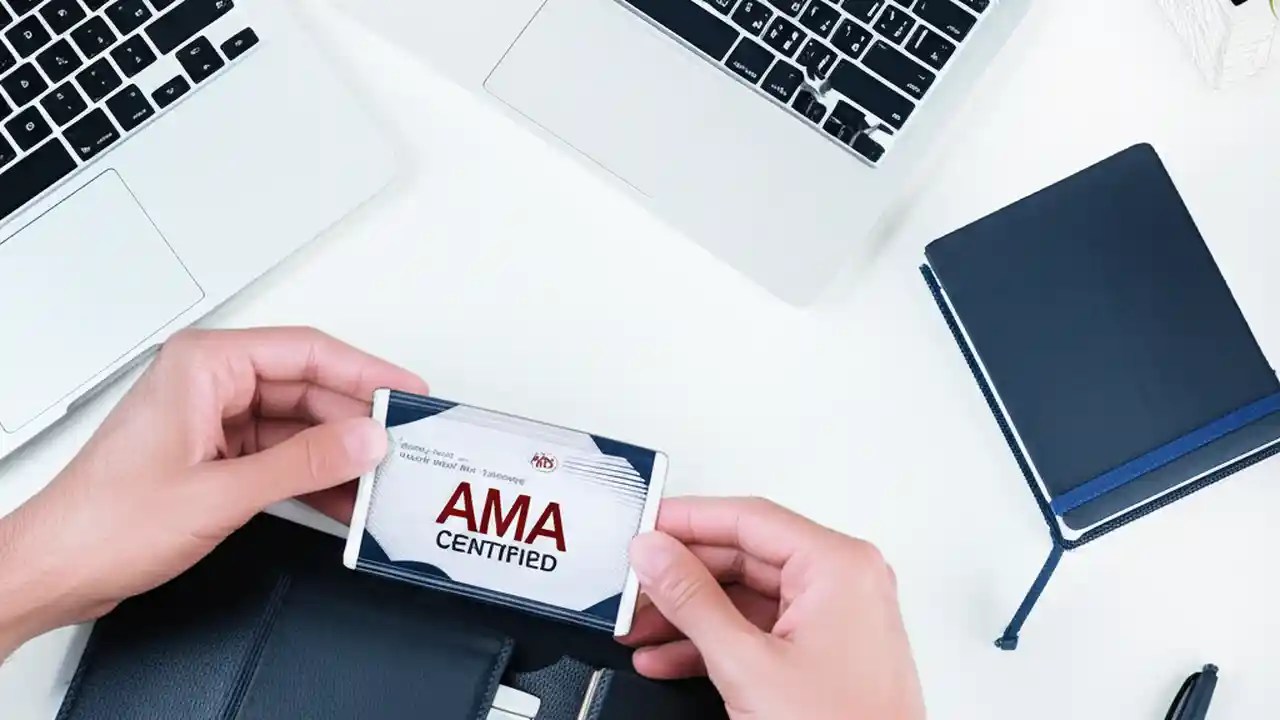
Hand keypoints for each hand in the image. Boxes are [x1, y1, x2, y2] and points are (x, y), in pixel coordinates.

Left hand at [0, 328, 426, 656]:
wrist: (56, 570)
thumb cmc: (103, 521)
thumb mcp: (221, 492)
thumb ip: (303, 464)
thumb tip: (364, 440)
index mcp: (203, 365)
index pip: (305, 352)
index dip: (364, 371)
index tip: (405, 392)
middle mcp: (209, 384)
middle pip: (306, 388)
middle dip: (355, 420)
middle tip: (404, 441)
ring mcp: (213, 421)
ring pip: (298, 426)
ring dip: (338, 453)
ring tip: (381, 474)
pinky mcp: (216, 457)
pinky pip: (281, 456)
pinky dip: (313, 477)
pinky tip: (346, 498)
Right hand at [623, 498, 924, 719]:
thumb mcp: (747, 664)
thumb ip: (693, 601)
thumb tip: (656, 554)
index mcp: (838, 566)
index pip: (749, 519)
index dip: (688, 520)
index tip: (644, 527)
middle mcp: (844, 583)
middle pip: (745, 556)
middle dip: (681, 577)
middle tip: (635, 586)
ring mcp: (836, 619)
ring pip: (746, 597)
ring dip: (690, 614)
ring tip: (641, 627)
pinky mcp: (824, 654)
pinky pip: (760, 629)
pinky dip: (714, 642)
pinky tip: (670, 656)